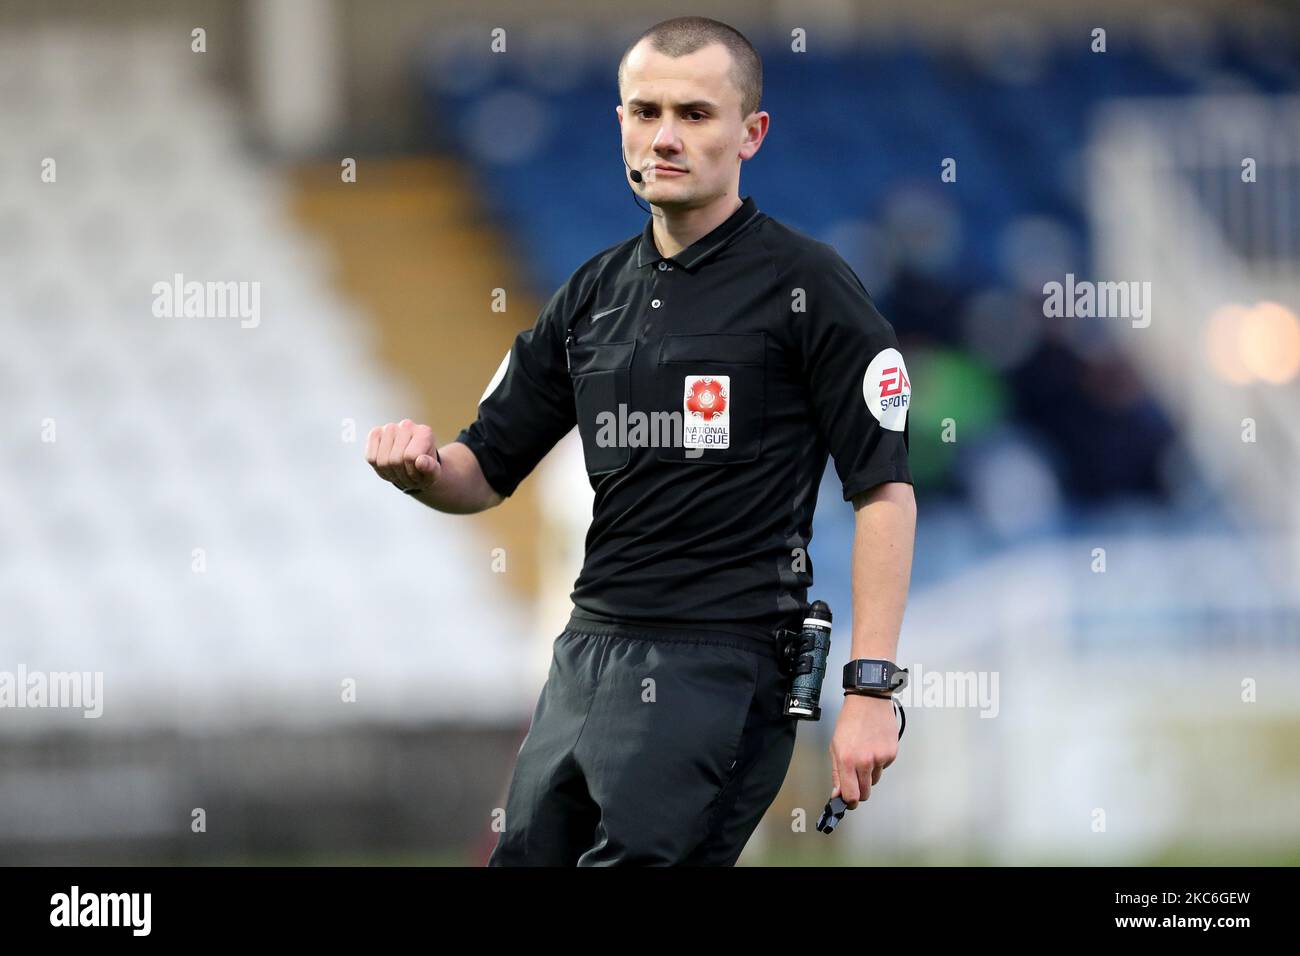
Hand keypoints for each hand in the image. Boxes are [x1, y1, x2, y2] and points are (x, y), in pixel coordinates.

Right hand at [366, 419, 441, 493]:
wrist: (414, 464)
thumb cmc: (424, 469)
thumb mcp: (433, 474)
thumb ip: (431, 469)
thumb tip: (420, 461)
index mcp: (424, 432)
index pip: (410, 456)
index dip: (413, 472)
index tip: (419, 474)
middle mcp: (407, 425)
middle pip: (395, 460)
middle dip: (401, 475)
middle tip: (408, 475)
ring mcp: (389, 427)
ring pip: (382, 461)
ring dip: (390, 474)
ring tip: (399, 471)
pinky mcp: (375, 433)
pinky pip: (371, 458)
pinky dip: (378, 468)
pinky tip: (388, 466)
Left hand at [829, 693, 897, 808]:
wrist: (869, 701)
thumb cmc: (851, 720)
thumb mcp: (835, 745)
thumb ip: (837, 772)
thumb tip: (837, 792)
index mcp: (847, 760)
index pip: (851, 794)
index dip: (850, 801)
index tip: (848, 802)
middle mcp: (865, 761)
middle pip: (865, 792)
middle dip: (860, 790)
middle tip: (856, 780)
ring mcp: (880, 758)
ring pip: (875, 780)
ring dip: (869, 774)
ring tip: (864, 755)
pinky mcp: (891, 754)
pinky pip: (884, 767)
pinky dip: (879, 762)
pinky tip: (873, 747)